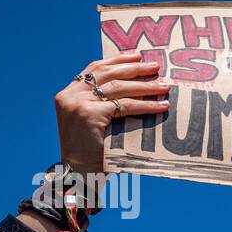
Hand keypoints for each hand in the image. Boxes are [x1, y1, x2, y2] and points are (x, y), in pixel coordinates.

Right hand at [56, 51, 169, 173]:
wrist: (79, 177)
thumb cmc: (90, 155)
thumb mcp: (92, 124)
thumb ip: (101, 105)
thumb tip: (133, 90)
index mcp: (66, 94)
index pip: (93, 69)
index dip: (116, 60)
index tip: (135, 55)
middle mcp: (69, 96)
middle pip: (107, 74)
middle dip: (133, 68)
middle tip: (155, 66)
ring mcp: (77, 104)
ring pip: (118, 88)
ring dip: (144, 86)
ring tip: (164, 86)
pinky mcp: (89, 115)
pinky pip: (123, 106)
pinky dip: (145, 105)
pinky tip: (161, 105)